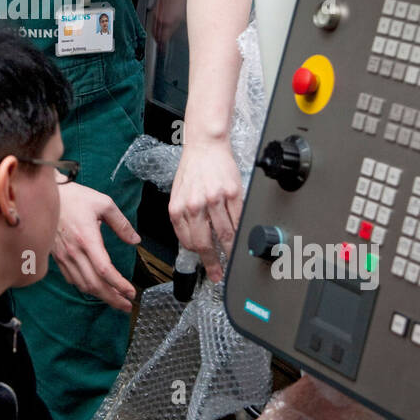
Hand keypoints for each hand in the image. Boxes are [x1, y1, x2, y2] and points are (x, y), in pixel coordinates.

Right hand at [52, 182, 140, 311]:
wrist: (45, 195)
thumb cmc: (75, 197)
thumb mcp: (104, 203)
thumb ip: (121, 224)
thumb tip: (135, 240)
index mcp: (87, 238)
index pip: (105, 270)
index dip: (119, 285)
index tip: (132, 292)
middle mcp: (74, 251)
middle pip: (95, 284)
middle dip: (113, 299)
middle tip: (127, 305)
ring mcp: (64, 256)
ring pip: (83, 285)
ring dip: (101, 295)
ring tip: (116, 299)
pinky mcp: (57, 257)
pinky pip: (72, 279)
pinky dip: (86, 287)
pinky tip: (96, 286)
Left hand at [168, 137, 242, 281]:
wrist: (205, 145)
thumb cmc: (192, 168)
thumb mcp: (178, 193)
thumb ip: (183, 217)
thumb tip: (193, 241)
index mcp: (178, 207)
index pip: (187, 241)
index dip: (197, 256)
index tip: (204, 265)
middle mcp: (194, 205)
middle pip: (205, 243)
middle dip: (213, 263)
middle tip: (218, 274)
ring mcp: (214, 199)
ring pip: (225, 234)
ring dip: (230, 251)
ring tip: (233, 259)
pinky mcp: (232, 193)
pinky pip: (238, 219)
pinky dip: (240, 233)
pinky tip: (241, 239)